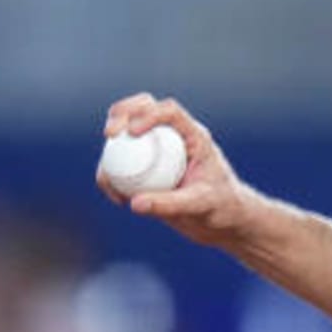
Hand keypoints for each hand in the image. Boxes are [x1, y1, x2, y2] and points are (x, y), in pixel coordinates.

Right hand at [98, 93, 259, 247]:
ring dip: (111, 146)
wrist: (224, 222)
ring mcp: (158, 152)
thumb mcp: (201, 205)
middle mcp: (174, 139)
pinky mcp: (147, 170)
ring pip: (127, 134)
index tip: (132, 132)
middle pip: (144, 108)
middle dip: (122, 113)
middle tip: (110, 134)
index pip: (171, 112)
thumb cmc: (222, 208)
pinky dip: (112, 175)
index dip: (148, 114)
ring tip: (106, 179)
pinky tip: (117, 199)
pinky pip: (122, 164)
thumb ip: (170, 204)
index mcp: (194, 137)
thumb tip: (134, 203)